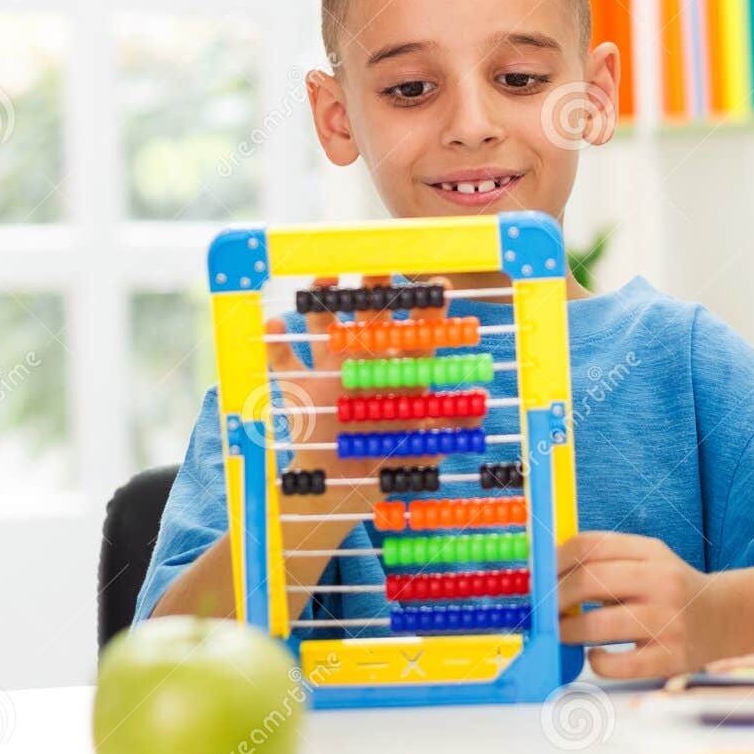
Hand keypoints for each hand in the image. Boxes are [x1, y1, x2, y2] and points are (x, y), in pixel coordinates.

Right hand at [263, 276, 471, 534]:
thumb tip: (480, 408)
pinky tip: (274, 325)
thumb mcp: (421, 448)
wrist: (341, 487)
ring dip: (324, 299)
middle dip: (376, 289)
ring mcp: (331, 371)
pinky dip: (277, 342)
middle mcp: (366, 363)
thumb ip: (449, 429)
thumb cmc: (385, 462)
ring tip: (325, 276)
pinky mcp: (301, 387)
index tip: (440, 286)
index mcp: (398, 373)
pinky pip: (284, 359)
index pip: (416, 332)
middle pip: (372, 316)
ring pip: (327, 324)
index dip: (428, 309)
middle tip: (378, 266)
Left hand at [555, 531, 733, 678]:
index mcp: (651, 552)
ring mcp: (669, 621)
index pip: (590, 545)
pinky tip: (595, 656)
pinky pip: (622, 664)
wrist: (728, 617)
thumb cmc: (672, 589)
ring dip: (568, 631)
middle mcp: (662, 582)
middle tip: (544, 610)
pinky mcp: (673, 657)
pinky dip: (598, 662)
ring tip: (562, 634)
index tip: (540, 576)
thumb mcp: (649, 560)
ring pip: (599, 625)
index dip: (556, 560)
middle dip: (555, 598)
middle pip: (589, 581)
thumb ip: (607, 561)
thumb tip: (549, 573)